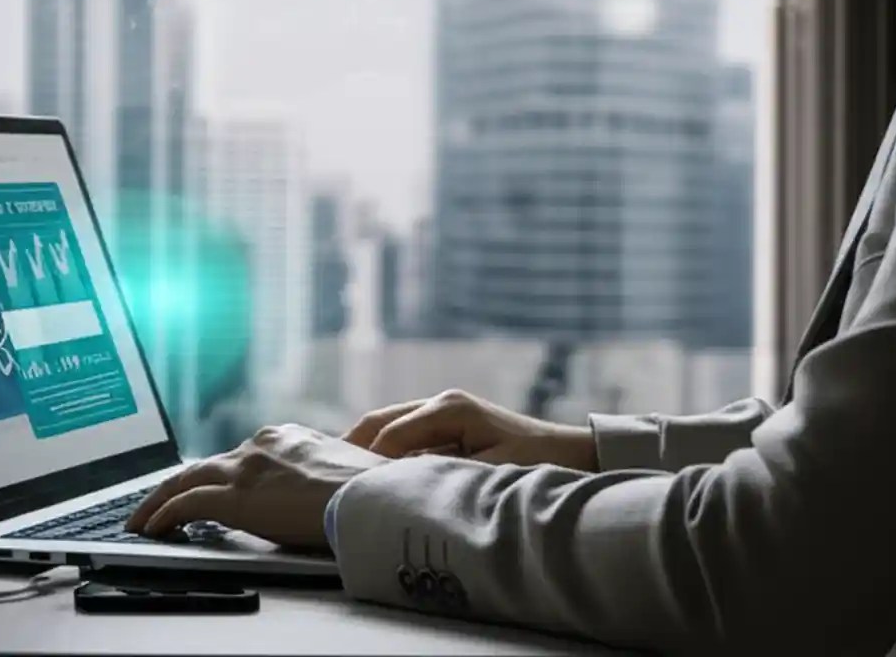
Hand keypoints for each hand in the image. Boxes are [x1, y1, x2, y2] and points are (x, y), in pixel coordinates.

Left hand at [125, 424, 387, 548]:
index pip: (243, 457)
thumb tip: (342, 492)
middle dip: (179, 485)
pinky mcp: (236, 497)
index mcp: (290, 438)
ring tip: (141, 520)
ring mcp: (246, 469)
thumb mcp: (352, 472)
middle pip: (207, 465)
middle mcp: (263, 446)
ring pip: (186, 479)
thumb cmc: (374, 489)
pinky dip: (164, 515)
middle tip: (157, 504)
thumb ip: (331, 477)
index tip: (211, 488)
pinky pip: (186, 504)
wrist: (372, 496)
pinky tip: (151, 529)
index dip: (222, 475)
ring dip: (159, 501)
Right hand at [344, 389, 598, 471]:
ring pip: (386, 426)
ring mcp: (443, 410)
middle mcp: (440, 402)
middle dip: (350, 448)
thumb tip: (403, 488)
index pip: (389, 435)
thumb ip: (445, 477)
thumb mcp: (490, 472)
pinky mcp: (448, 423)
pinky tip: (371, 475)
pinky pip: (403, 434)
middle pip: (378, 422)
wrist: (574, 454)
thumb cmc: (538, 463)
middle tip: (320, 478)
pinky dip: (382, 451)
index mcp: (448, 408)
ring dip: (364, 450)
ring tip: (337, 478)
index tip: (347, 493)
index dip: (368, 465)